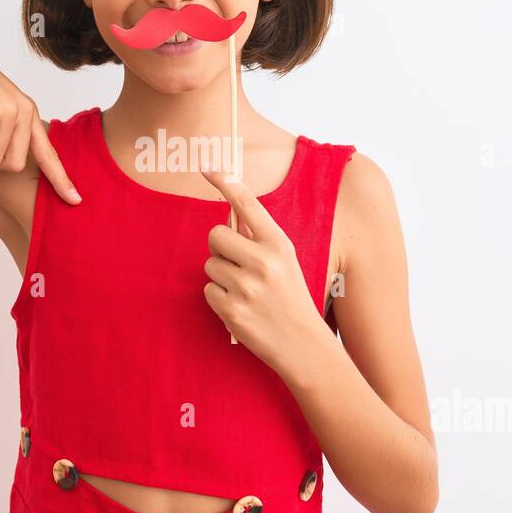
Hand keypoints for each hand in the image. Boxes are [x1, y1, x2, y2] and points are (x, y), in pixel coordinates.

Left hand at [199, 164, 324, 370]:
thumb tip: (228, 217)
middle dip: (220, 249)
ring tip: (244, 292)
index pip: (247, 204)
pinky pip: (208, 290)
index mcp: (278, 244)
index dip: (226, 182)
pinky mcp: (232, 310)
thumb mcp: (286, 262)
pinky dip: (218, 299)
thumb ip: (259, 240)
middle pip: (215, 235)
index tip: (207, 166)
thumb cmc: (291, 298)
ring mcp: (247, 287)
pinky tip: (240, 308)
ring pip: (209, 265)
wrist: (304, 346)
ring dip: (220, 277)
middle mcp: (263, 262)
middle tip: (238, 266)